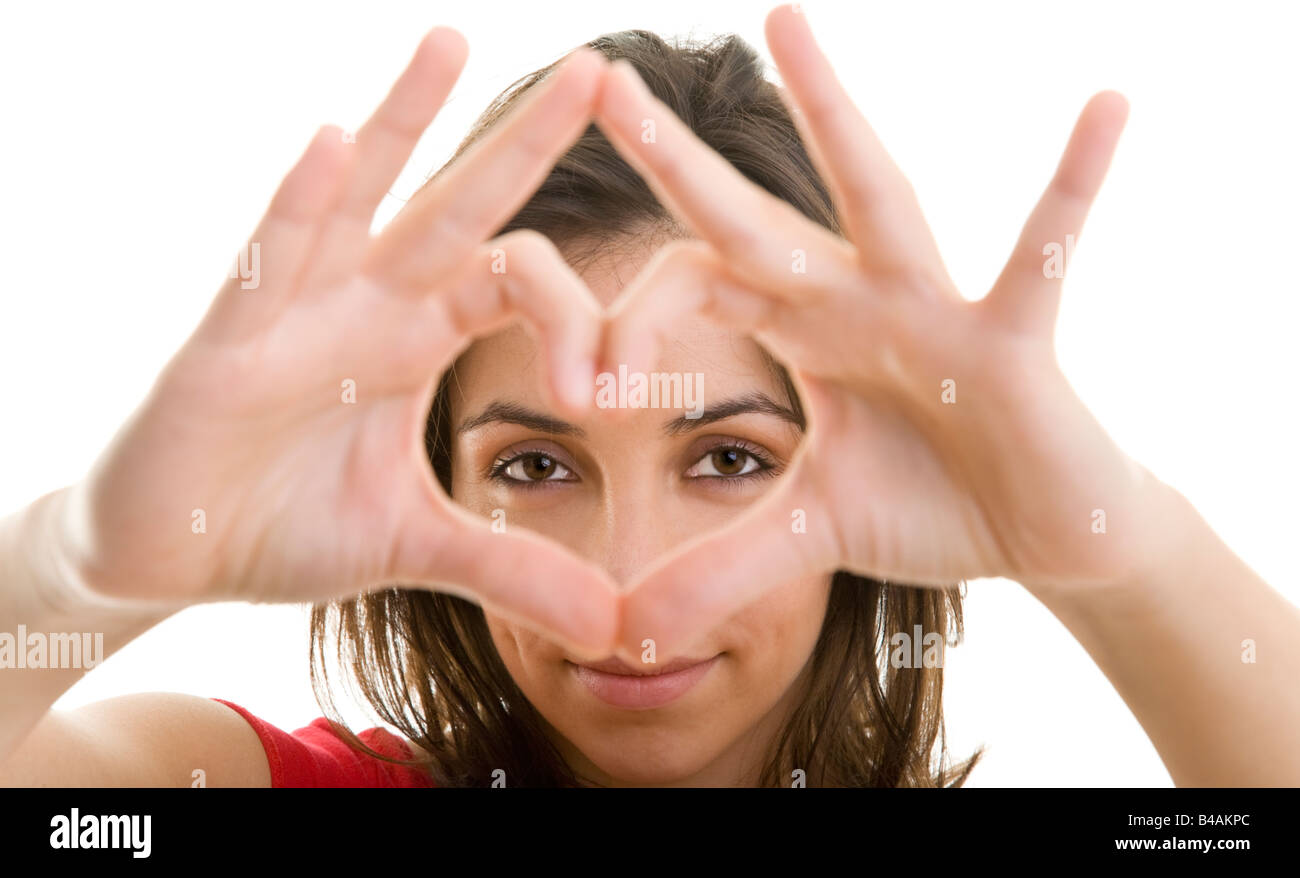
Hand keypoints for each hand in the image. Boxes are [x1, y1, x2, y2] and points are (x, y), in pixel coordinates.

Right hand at [54, 30, 618, 654]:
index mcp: (416, 338)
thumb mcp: (418, 544)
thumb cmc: (282, 523)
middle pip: (459, 209)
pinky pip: (266, 266)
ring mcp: (296, 311)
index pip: (515, 283)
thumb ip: (512, 567)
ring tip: (458, 42)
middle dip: (526, 142)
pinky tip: (330, 146)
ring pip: (359, 201)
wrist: (169, 556)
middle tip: (600, 70)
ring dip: (406, 122)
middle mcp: (366, 303)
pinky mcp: (227, 344)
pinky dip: (297, 211)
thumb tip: (612, 625)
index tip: (615, 394)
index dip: (578, 321)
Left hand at [594, 5, 1167, 655]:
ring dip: (830, 113)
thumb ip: (720, 568)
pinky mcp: (1010, 340)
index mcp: (798, 329)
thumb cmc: (928, 506)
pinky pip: (1040, 256)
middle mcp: (852, 299)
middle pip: (752, 219)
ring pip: (872, 198)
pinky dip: (1072, 189)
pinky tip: (1108, 106)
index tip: (583, 392)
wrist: (1040, 534)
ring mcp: (930, 309)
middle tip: (604, 80)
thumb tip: (625, 632)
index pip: (694, 292)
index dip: (630, 330)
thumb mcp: (808, 534)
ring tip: (782, 22)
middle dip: (678, 160)